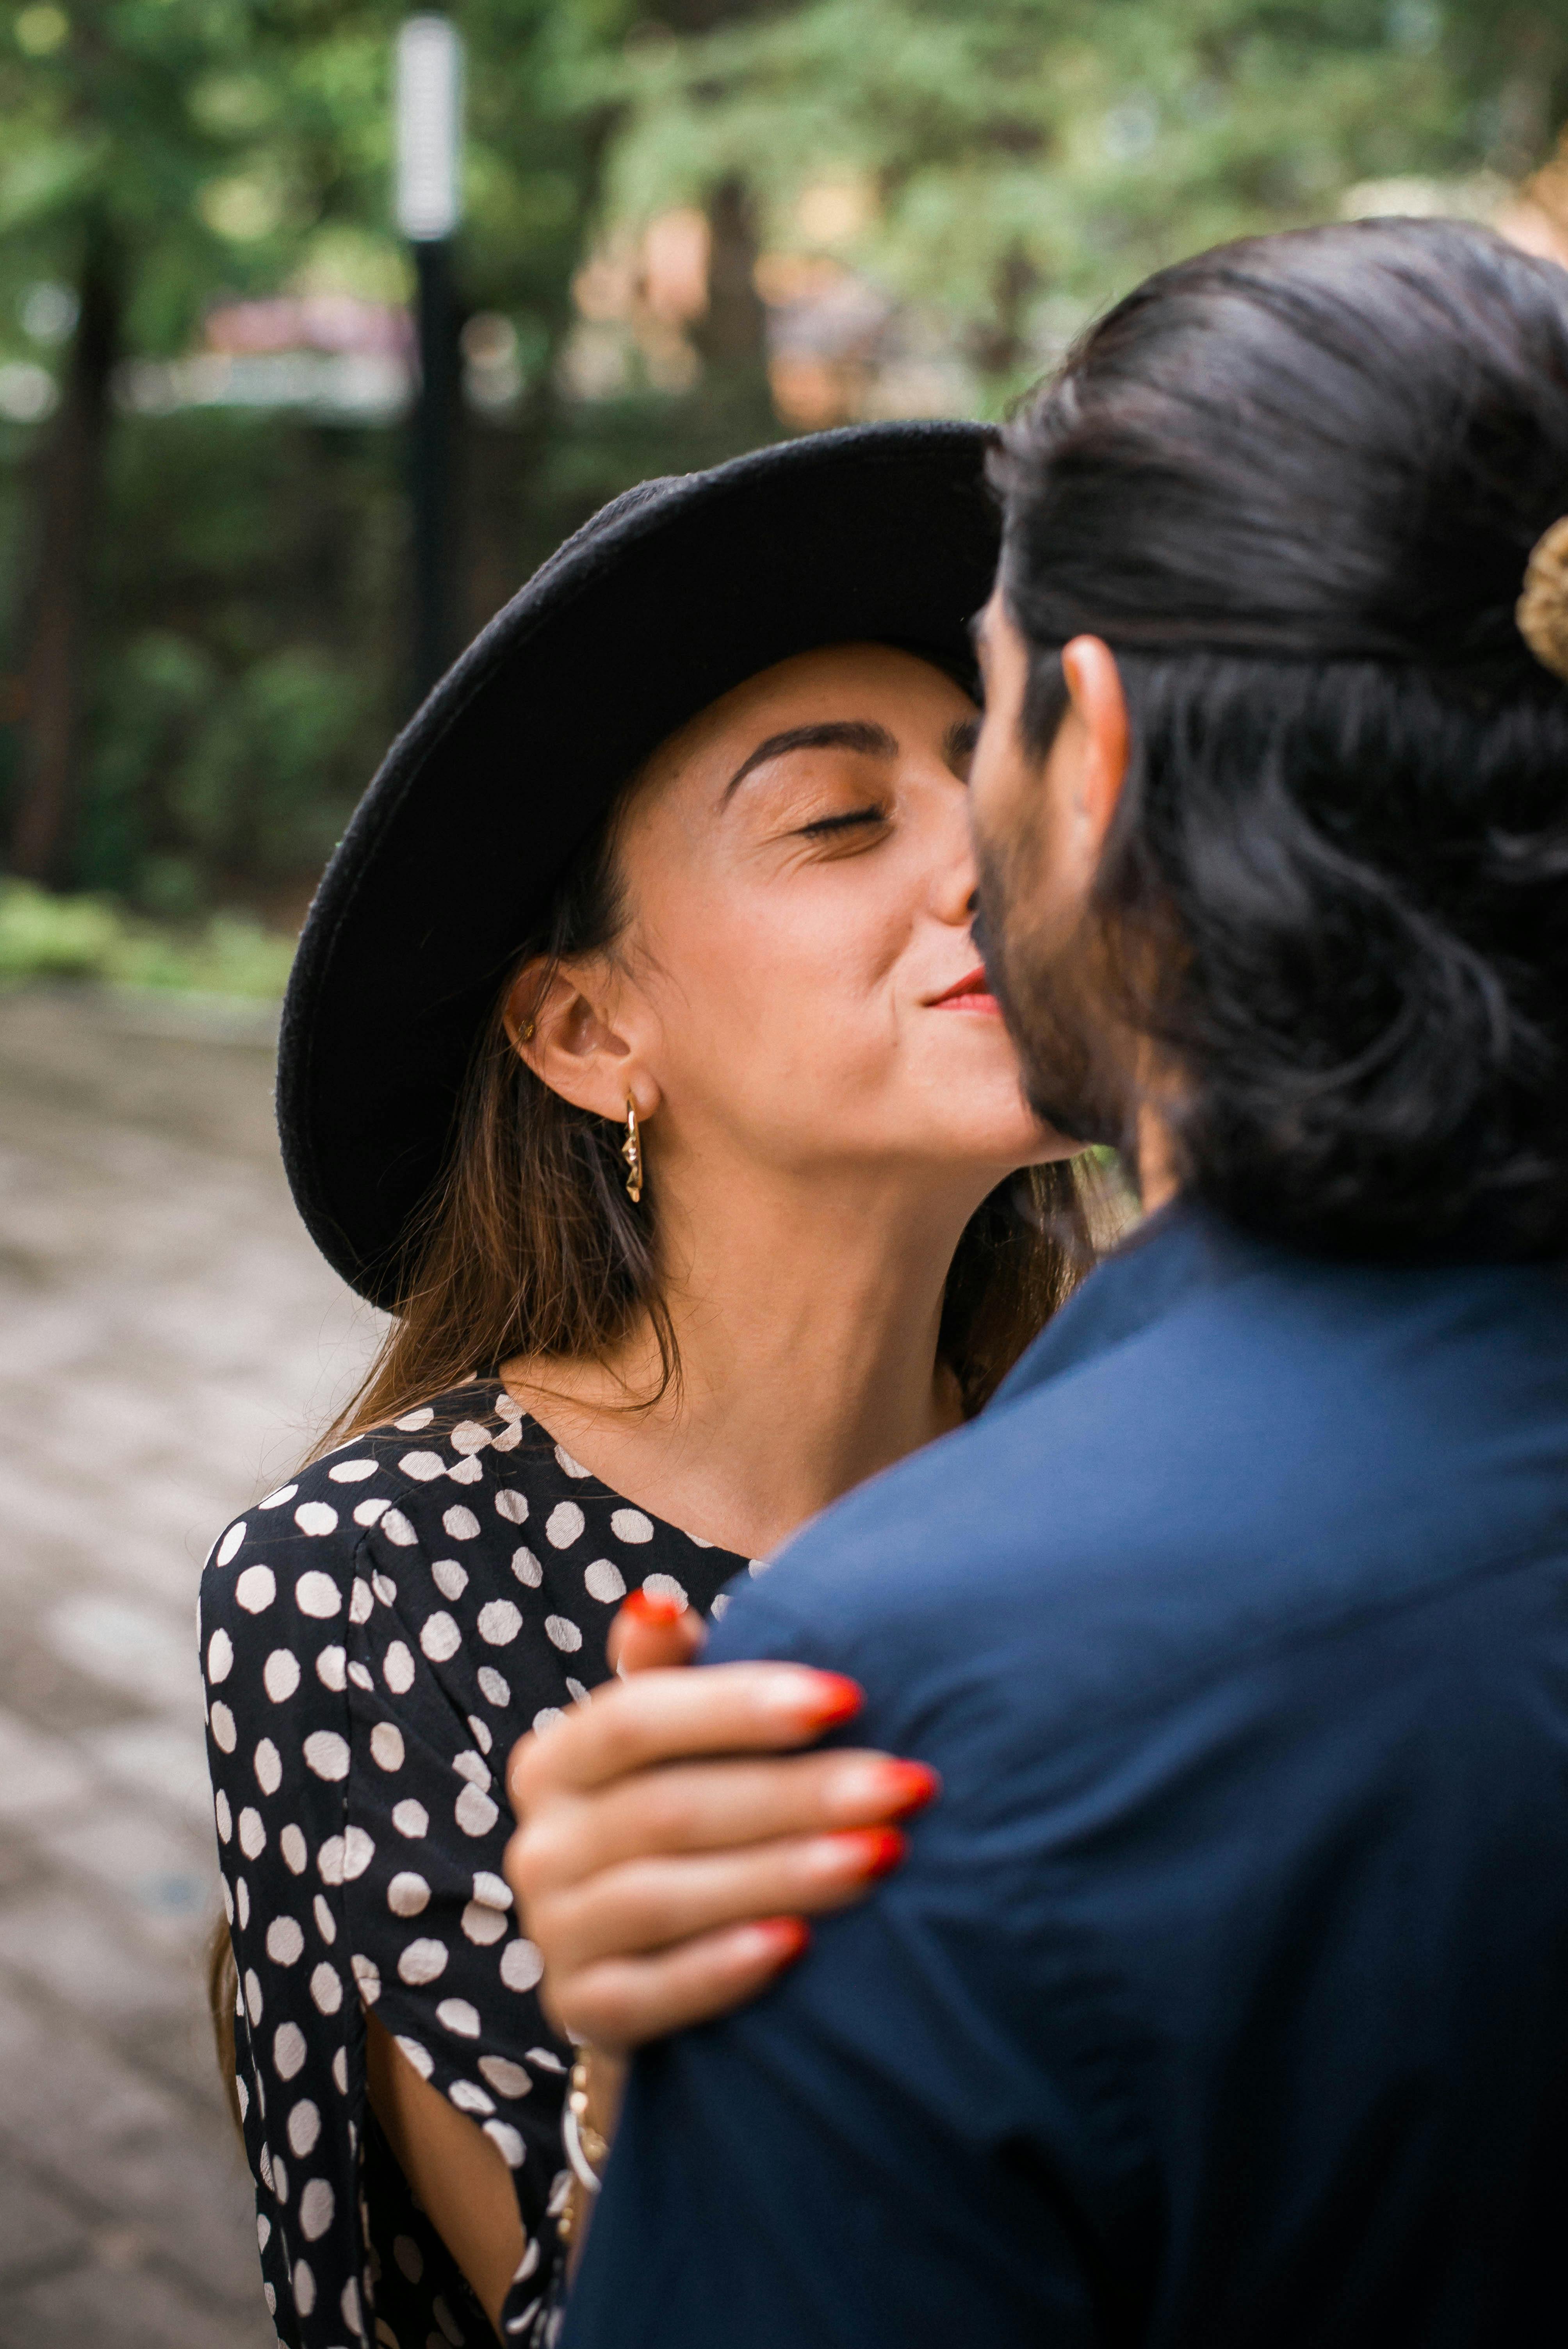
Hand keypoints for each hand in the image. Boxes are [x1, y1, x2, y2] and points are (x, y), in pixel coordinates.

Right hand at [503, 1590, 938, 2052]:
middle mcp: (539, 1842)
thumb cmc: (693, 1811)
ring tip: (884, 1856)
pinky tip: (796, 1950)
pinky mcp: (580, 2011)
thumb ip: (671, 1673)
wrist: (655, 1958)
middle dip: (798, 1794)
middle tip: (906, 1784)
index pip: (635, 1718)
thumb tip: (655, 1604)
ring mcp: (553, 1932)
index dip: (739, 1705)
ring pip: (663, 1897)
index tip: (849, 1695)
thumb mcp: (682, 1740)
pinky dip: (718, 1971)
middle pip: (668, 1809)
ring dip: (780, 1875)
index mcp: (556, 1759)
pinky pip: (644, 1997)